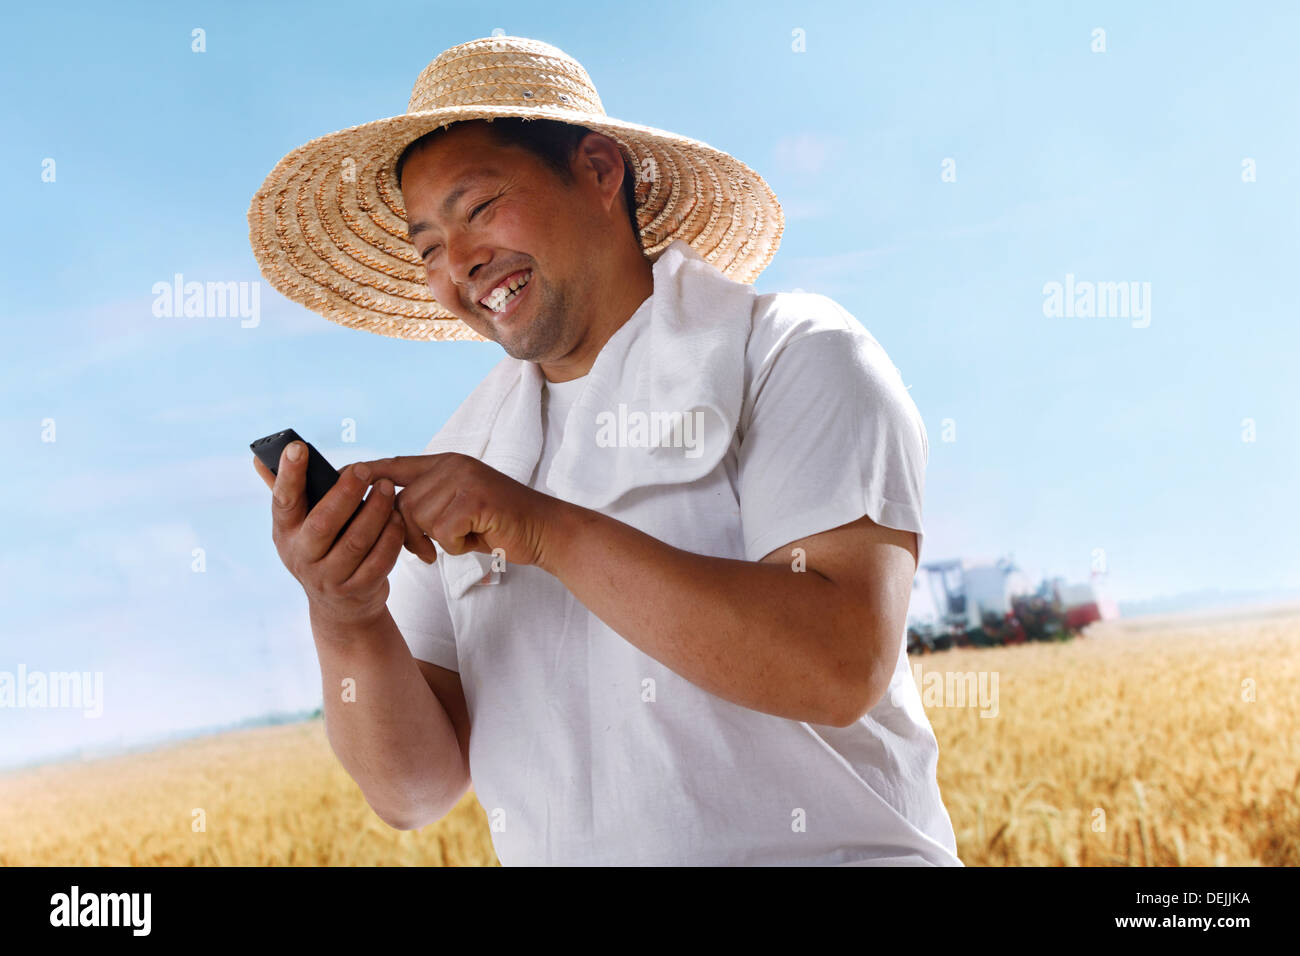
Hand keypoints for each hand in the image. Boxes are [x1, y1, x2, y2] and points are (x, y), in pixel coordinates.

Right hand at [252, 442, 405, 626]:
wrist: (340, 608)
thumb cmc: (320, 551)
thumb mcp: (298, 528)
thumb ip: (286, 492)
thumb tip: (259, 458)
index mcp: (286, 533)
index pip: (283, 501)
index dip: (290, 474)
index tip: (299, 447)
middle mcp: (302, 557)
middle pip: (323, 522)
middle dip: (346, 493)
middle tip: (364, 469)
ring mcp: (329, 578)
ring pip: (356, 541)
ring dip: (376, 511)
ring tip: (388, 488)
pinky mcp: (357, 590)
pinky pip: (379, 560)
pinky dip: (391, 536)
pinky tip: (397, 518)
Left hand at [350, 453, 562, 570]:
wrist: (546, 531)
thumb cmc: (503, 525)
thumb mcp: (460, 508)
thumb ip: (430, 504)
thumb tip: (393, 517)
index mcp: (447, 464)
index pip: (396, 464)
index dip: (369, 472)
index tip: (343, 475)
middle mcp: (453, 465)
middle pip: (401, 502)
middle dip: (408, 533)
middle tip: (426, 552)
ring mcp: (464, 479)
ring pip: (420, 518)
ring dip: (437, 540)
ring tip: (464, 539)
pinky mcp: (474, 499)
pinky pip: (442, 531)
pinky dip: (456, 545)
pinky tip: (477, 539)